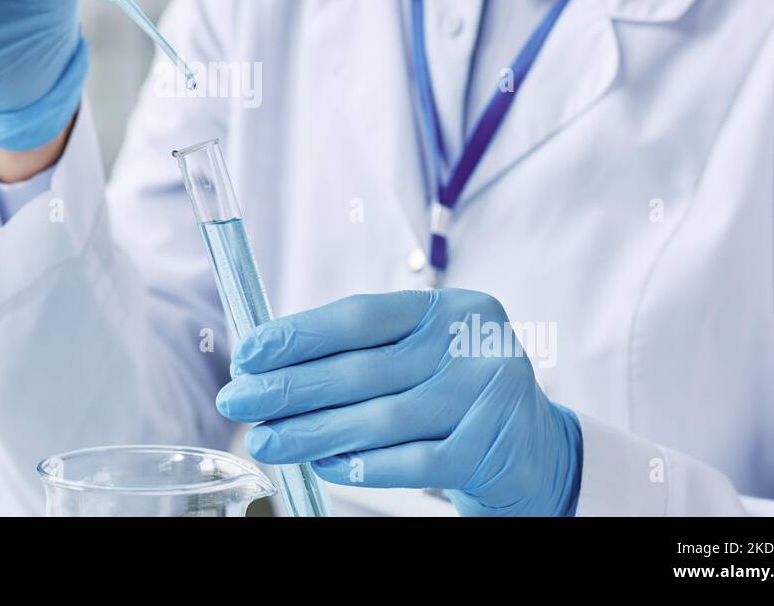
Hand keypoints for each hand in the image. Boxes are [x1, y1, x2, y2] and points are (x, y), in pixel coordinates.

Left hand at [216, 289, 582, 515]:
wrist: (536, 449)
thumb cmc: (454, 394)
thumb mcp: (422, 355)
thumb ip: (363, 352)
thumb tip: (268, 362)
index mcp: (449, 308)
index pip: (361, 315)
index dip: (299, 334)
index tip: (248, 353)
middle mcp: (471, 344)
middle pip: (362, 368)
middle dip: (289, 387)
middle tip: (237, 401)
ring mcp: (485, 397)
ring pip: (379, 418)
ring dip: (312, 432)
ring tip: (265, 440)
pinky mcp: (489, 450)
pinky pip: (410, 462)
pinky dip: (361, 466)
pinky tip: (323, 465)